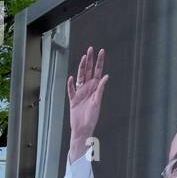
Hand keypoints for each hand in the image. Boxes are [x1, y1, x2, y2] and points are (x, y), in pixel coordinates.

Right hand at [67, 46, 108, 160]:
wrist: (83, 129)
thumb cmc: (92, 118)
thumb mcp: (97, 102)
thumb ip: (100, 89)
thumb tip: (105, 77)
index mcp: (95, 88)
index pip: (97, 72)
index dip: (99, 61)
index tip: (101, 51)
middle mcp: (88, 88)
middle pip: (88, 71)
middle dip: (90, 60)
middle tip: (91, 48)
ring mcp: (80, 93)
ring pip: (80, 77)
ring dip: (81, 67)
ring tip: (83, 57)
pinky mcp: (73, 99)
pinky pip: (71, 90)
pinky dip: (71, 84)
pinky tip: (72, 78)